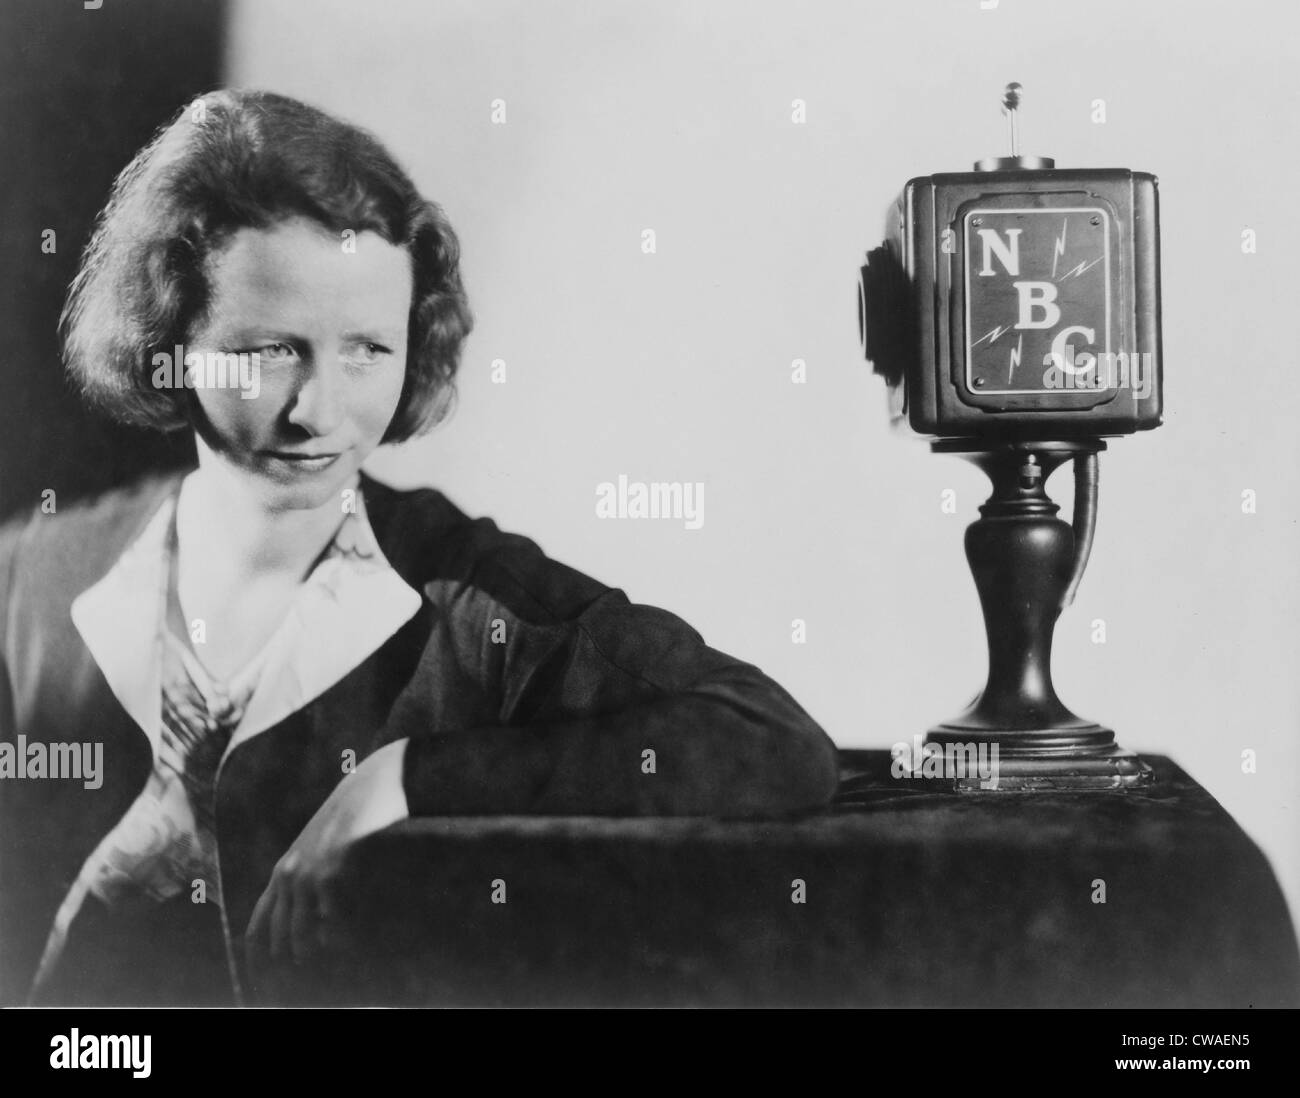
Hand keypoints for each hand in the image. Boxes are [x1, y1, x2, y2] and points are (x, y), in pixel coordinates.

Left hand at [245, 738, 409, 975]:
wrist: (375, 781)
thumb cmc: (354, 817)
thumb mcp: (321, 847)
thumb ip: (310, 880)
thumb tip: (314, 925)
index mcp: (282, 873)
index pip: (256, 934)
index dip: (259, 971)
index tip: (267, 996)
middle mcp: (289, 875)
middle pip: (279, 942)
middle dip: (291, 972)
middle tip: (308, 995)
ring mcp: (309, 871)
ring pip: (303, 936)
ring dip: (318, 955)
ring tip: (338, 971)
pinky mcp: (335, 866)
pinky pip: (332, 916)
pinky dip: (340, 936)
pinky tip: (351, 941)